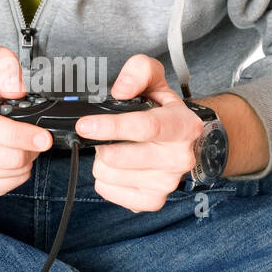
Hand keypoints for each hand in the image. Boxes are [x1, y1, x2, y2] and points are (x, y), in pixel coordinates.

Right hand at [0, 46, 51, 200]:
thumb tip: (16, 87)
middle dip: (29, 145)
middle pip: (7, 158)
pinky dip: (17, 173)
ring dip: (25, 158)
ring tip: (18, 143)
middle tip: (32, 133)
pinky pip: (8, 186)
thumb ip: (2, 65)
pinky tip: (9, 158)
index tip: (43, 138)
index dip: (17, 135)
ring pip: (12, 173)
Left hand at [74, 54, 199, 211]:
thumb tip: (121, 90)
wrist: (186, 144)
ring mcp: (167, 183)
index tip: (85, 125)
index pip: (145, 127)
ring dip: (102, 160)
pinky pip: (108, 191)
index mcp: (182, 126)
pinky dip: (105, 178)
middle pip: (118, 157)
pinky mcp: (152, 200)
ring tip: (115, 149)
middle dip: (101, 143)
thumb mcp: (156, 81)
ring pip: (108, 173)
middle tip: (105, 135)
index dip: (110, 127)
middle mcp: (179, 158)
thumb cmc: (165, 113)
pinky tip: (118, 167)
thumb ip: (139, 71)